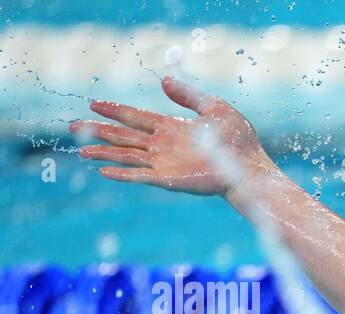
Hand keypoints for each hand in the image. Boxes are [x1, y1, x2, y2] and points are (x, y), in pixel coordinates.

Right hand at [70, 76, 275, 196]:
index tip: (94, 104)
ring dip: (102, 151)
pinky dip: (121, 172)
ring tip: (80, 149)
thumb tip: (164, 80)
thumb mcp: (214, 108)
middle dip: (99, 130)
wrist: (250, 166)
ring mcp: (164, 163)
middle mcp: (164, 145)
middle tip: (72, 126)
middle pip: (124, 136)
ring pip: (125, 155)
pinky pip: (139, 175)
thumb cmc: (238, 140)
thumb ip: (188, 96)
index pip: (136, 117)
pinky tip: (103, 170)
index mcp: (172, 127)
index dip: (115, 111)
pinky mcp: (169, 179)